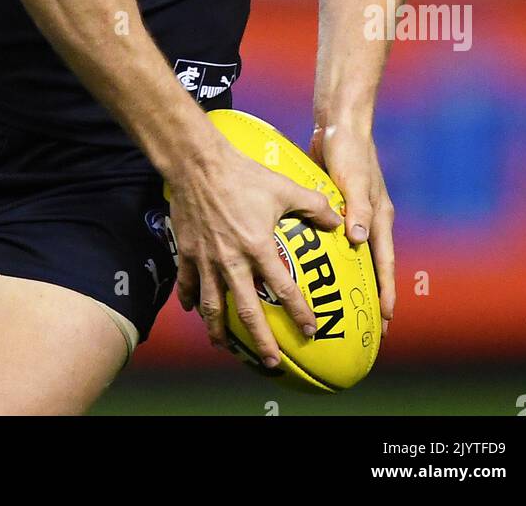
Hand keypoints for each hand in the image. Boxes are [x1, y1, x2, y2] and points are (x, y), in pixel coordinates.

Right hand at [171, 141, 342, 368]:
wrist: (197, 163)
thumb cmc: (243, 174)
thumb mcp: (284, 188)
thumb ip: (313, 206)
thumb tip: (339, 219)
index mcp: (258, 248)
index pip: (283, 289)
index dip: (298, 312)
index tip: (310, 330)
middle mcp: (232, 261)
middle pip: (246, 311)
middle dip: (261, 340)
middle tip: (271, 361)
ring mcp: (206, 259)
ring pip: (212, 305)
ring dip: (218, 330)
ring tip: (224, 346)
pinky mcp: (186, 251)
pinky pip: (186, 283)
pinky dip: (189, 299)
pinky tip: (194, 309)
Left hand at [309, 121, 394, 336]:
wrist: (339, 122)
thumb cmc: (350, 150)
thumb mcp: (354, 180)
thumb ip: (357, 209)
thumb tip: (357, 241)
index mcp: (379, 217)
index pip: (385, 263)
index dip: (385, 291)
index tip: (385, 319)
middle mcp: (369, 218)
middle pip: (372, 264)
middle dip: (371, 293)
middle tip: (365, 324)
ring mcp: (354, 212)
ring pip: (353, 253)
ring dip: (349, 276)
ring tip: (338, 302)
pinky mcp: (337, 204)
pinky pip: (335, 236)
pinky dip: (330, 253)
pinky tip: (313, 266)